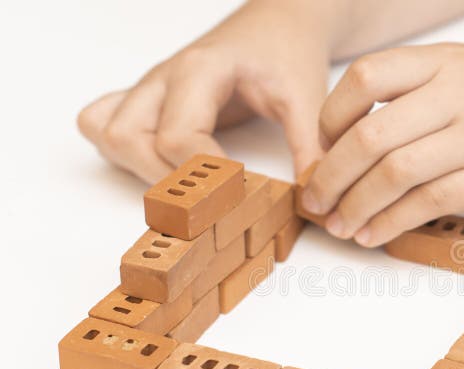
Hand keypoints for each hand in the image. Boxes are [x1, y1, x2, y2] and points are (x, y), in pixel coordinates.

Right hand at [77, 1, 329, 182]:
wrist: (278, 24)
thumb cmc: (286, 55)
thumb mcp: (305, 100)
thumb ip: (309, 148)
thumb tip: (312, 201)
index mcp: (200, 72)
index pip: (178, 136)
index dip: (203, 175)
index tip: (238, 194)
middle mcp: (165, 78)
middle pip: (129, 138)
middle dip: (168, 180)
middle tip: (212, 198)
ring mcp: (150, 89)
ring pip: (107, 133)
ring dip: (139, 168)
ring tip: (188, 186)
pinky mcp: (147, 99)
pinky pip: (102, 122)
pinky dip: (120, 150)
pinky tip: (159, 165)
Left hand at [302, 42, 463, 245]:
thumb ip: (426, 94)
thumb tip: (367, 139)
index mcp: (446, 61)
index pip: (364, 79)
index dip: (330, 120)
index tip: (321, 151)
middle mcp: (460, 93)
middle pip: (370, 135)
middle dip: (330, 176)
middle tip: (314, 202)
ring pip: (397, 172)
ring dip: (357, 206)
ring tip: (340, 227)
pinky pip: (434, 201)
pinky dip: (394, 222)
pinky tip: (376, 234)